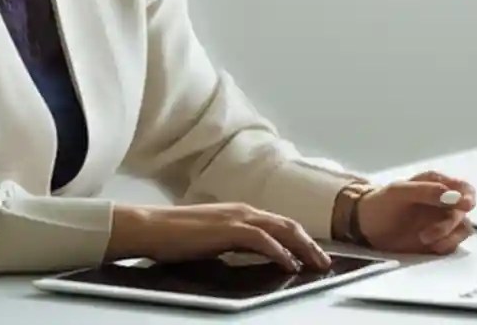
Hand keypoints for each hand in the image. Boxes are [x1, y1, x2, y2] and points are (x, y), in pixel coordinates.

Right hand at [106, 203, 330, 272]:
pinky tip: (289, 264)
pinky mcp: (229, 229)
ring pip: (281, 229)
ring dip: (303, 247)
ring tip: (316, 264)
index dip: (299, 239)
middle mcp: (244, 210)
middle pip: (288, 225)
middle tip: (324, 262)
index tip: (313, 254)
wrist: (152, 227)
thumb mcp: (213, 239)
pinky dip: (280, 252)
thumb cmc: (176, 236)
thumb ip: (233, 243)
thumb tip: (249, 256)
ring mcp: (237, 217)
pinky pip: (263, 240)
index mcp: (240, 212)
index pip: (279, 224)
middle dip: (310, 244)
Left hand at [357, 171, 476, 254]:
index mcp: (436, 184)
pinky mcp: (438, 240)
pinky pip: (453, 243)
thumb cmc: (381, 203)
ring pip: (462, 229)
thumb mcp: (399, 192)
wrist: (365, 226)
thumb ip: (426, 191)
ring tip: (425, 240)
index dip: (467, 197)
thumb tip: (453, 196)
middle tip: (431, 234)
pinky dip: (446, 246)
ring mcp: (442, 222)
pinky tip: (431, 247)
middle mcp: (443, 202)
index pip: (463, 188)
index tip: (465, 205)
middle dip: (450, 223)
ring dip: (449, 236)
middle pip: (463, 212)